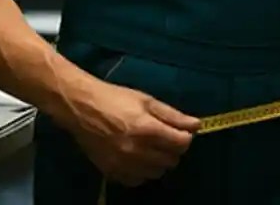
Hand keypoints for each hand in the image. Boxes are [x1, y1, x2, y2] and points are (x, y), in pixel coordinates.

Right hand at [66, 79, 201, 186]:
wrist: (82, 108)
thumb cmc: (115, 99)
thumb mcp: (146, 100)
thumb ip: (173, 115)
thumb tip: (197, 125)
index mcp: (146, 129)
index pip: (181, 144)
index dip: (185, 137)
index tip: (180, 132)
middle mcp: (136, 150)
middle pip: (171, 160)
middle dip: (172, 149)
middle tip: (164, 137)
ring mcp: (123, 164)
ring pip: (156, 173)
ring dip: (159, 161)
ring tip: (150, 147)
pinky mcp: (112, 172)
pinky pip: (137, 180)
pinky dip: (142, 171)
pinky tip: (137, 157)